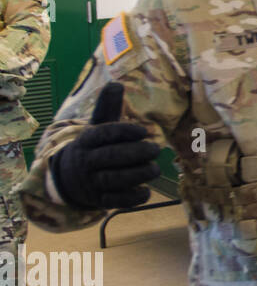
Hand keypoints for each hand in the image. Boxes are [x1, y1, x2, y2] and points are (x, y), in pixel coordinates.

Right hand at [51, 83, 160, 209]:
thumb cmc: (94, 147)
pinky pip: (115, 201)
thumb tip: (116, 83)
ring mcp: (91, 183)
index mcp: (86, 141)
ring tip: (156, 169)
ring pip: (113, 180)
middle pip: (109, 158)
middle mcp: (86, 162)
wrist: (69, 178)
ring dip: (138, 175)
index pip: (102, 134)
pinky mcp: (99, 200)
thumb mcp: (97, 127)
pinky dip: (132, 198)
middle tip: (156, 149)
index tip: (143, 131)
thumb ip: (108, 108)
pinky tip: (146, 191)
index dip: (122, 132)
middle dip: (135, 153)